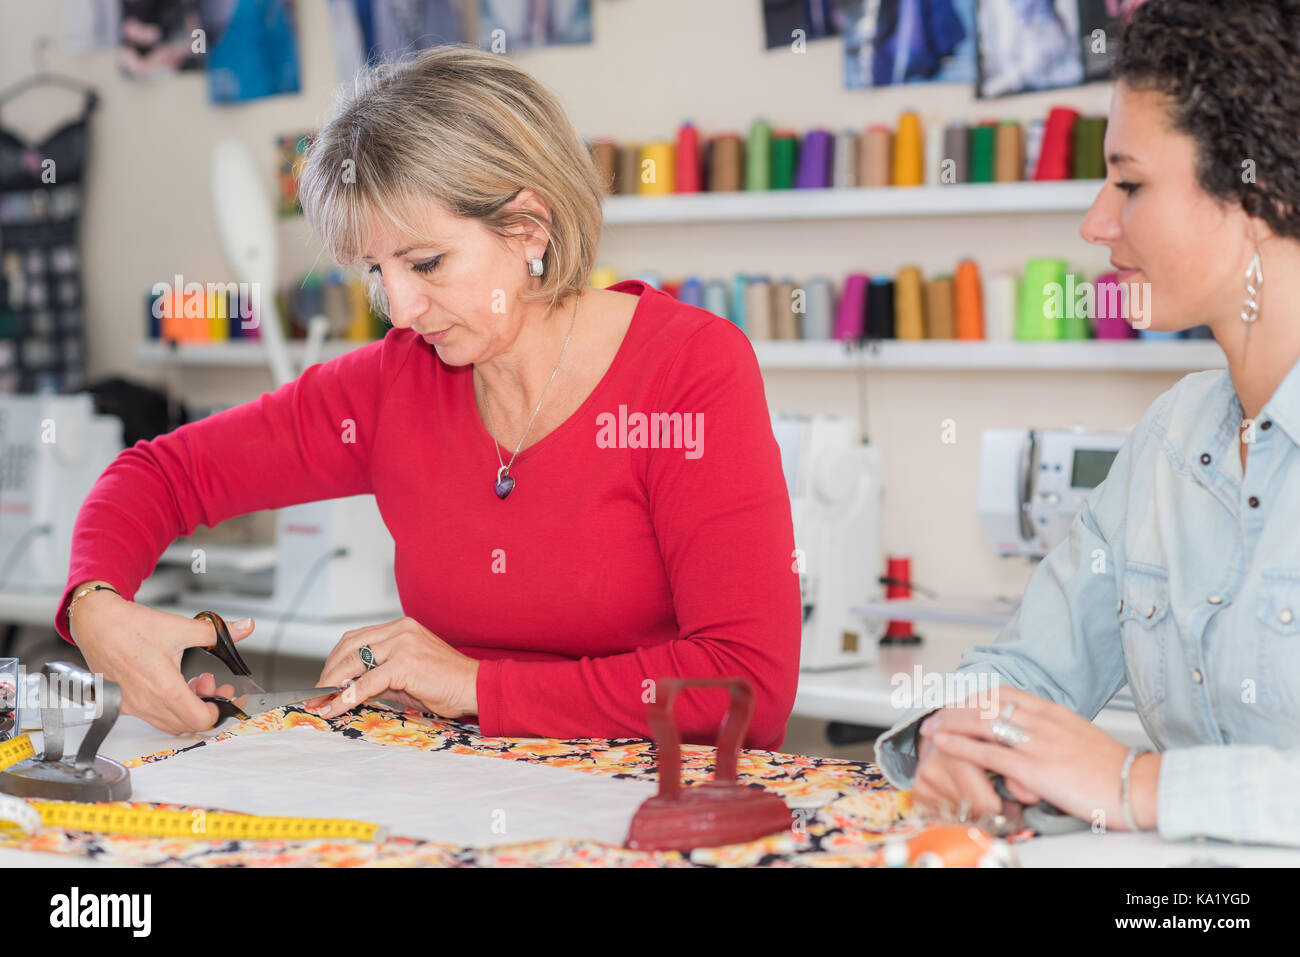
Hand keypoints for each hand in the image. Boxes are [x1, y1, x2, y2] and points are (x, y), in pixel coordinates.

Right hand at [69, 585, 252, 733]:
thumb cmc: (131, 625)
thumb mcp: (181, 626)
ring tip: (190, 681)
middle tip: (208, 682)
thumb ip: (218, 632)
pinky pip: (150, 716)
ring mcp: (131, 707)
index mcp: (164, 688)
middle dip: (204, 705)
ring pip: (168, 722)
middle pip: (186, 724)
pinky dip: (167, 706)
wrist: (96, 623)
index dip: (218, 711)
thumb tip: (245, 627)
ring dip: (186, 706)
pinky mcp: (121, 704)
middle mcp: (146, 703)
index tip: (224, 694)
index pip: (199, 720)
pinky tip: (170, 683)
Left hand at [306, 617, 479, 719]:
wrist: (476, 687)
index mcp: (401, 627)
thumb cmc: (447, 683)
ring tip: (322, 702)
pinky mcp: (405, 662)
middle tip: (317, 694)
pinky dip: (347, 696)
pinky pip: (367, 681)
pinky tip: (337, 707)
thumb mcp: (408, 675)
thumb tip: (349, 689)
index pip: (356, 639)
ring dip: (332, 683)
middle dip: (328, 672)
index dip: (335, 660)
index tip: (324, 680)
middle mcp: (400, 630)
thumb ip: (379, 677)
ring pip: (354, 661)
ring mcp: (403, 644)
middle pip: (349, 646)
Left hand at [922, 686, 1158, 829]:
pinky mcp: (1034, 767)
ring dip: (948, 723)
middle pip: (984, 703)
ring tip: (929, 728)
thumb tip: (1026, 743)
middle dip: (953, 708)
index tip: (955, 701)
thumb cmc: (1112, 769)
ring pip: (980, 722)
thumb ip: (1048, 734)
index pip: (1002, 692)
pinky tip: (942, 742)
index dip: (973, 695)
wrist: (1140, 787)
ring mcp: (1037, 742)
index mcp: (1052, 710)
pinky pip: (987, 752)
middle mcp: (1042, 719)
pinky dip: (958, 745)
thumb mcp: (1076, 738)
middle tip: (934, 714)